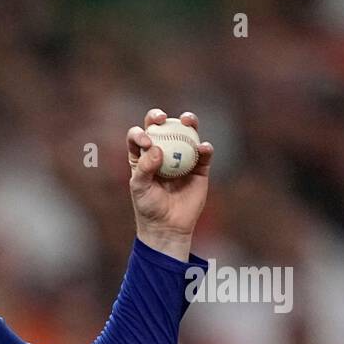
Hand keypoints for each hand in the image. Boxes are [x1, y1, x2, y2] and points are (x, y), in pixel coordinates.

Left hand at [127, 109, 212, 260]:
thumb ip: (145, 168)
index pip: (139, 136)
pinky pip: (204, 153)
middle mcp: (162, 153)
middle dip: (159, 117)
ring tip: (187, 121)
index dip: (140, 133)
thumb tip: (156, 148)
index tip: (146, 141)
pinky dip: (204, 147)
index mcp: (142, 157)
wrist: (168, 226)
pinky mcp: (199, 167)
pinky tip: (202, 148)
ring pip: (185, 133)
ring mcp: (182, 158)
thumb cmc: (149, 207)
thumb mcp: (140, 189)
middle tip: (162, 118)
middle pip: (161, 127)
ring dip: (188, 122)